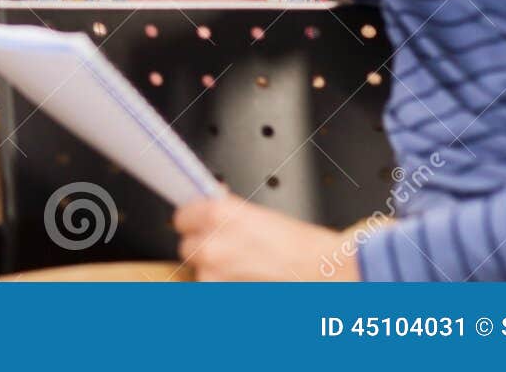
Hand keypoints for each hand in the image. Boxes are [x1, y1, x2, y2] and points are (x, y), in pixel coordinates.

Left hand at [175, 191, 357, 280]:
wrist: (324, 274)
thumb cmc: (301, 245)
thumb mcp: (256, 214)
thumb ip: (224, 212)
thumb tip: (208, 207)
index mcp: (216, 215)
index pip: (181, 218)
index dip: (194, 221)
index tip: (201, 225)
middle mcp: (210, 245)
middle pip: (187, 247)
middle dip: (204, 248)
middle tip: (229, 250)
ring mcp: (214, 276)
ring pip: (201, 273)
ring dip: (216, 272)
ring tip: (245, 269)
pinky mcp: (221, 298)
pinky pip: (214, 291)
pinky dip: (227, 288)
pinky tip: (248, 283)